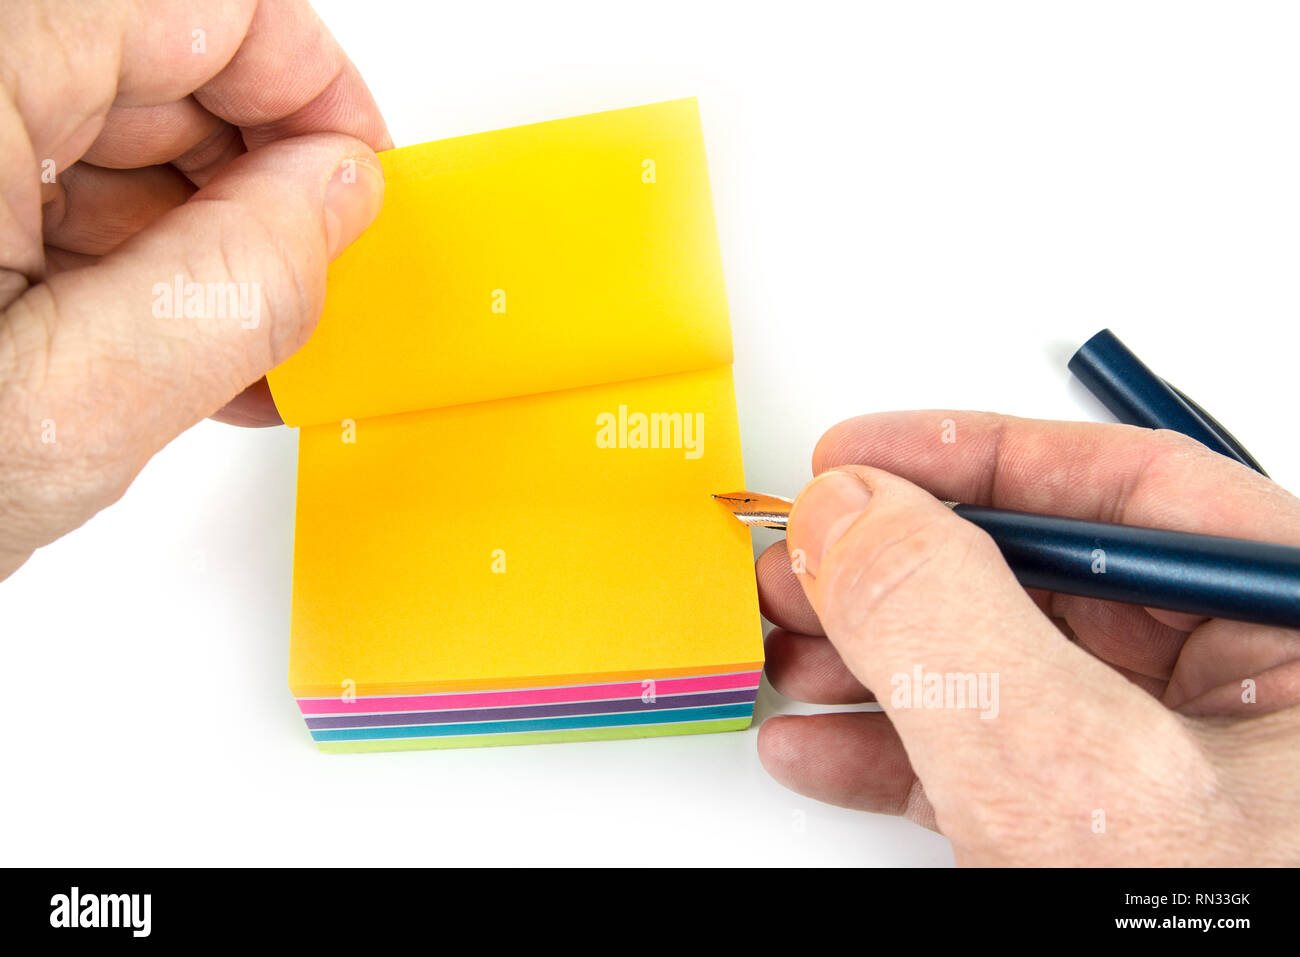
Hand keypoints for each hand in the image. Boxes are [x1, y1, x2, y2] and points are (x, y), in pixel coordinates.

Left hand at [0, 0, 388, 578]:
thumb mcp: (56, 416)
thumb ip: (236, 290)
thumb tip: (333, 200)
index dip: (315, 87)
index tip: (352, 182)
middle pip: (153, 47)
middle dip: (248, 176)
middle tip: (288, 296)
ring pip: (91, 107)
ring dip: (175, 222)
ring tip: (209, 350)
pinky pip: (24, 156)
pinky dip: (94, 239)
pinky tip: (125, 331)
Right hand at [757, 411, 1299, 864]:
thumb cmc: (1213, 937)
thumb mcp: (1069, 774)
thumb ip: (949, 619)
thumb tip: (850, 509)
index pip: (1130, 491)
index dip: (972, 455)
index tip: (855, 456)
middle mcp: (1261, 698)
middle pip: (1046, 581)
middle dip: (896, 571)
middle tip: (792, 560)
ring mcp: (1186, 779)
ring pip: (1005, 672)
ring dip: (874, 660)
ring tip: (779, 653)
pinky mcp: (1118, 841)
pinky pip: (997, 763)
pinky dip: (895, 751)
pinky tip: (818, 744)